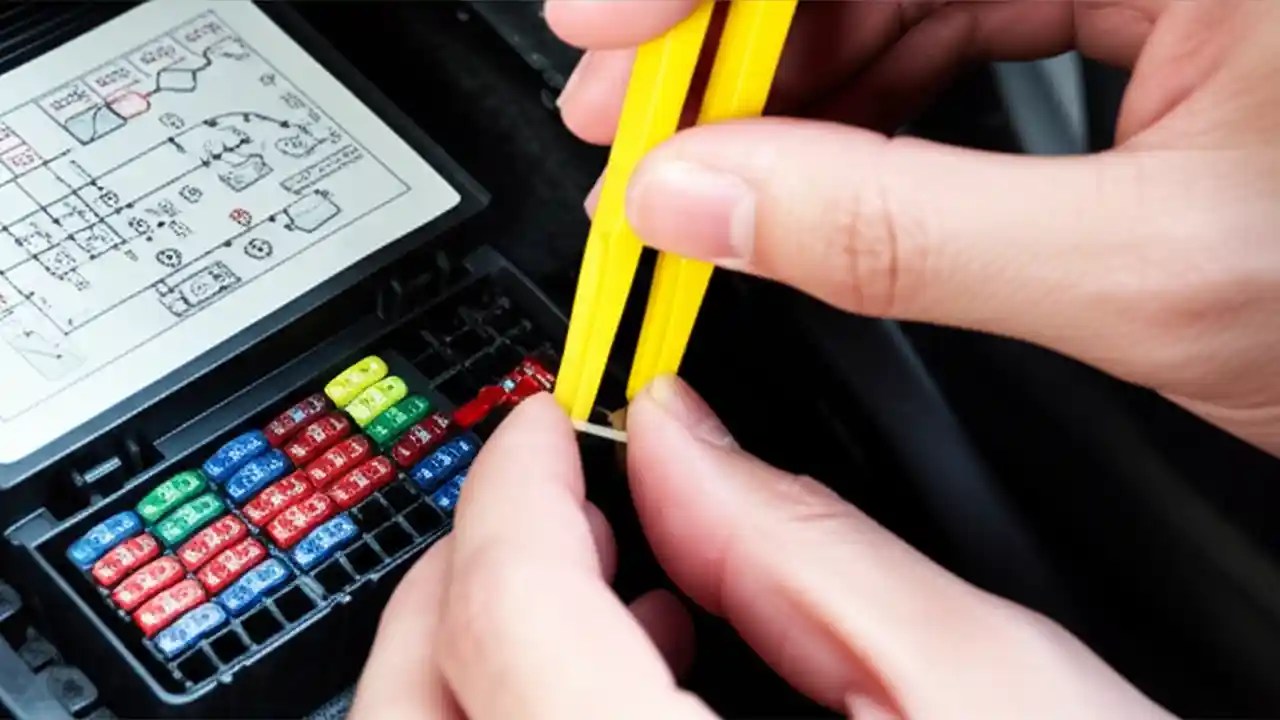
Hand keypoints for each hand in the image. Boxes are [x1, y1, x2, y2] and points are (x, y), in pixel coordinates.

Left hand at [350, 384, 1174, 717]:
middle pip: (422, 712)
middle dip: (466, 575)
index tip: (545, 430)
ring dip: (482, 656)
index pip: (509, 621)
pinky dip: (522, 718)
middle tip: (546, 501)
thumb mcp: (984, 682)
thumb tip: (682, 445)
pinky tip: (624, 687)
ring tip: (597, 588)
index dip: (516, 491)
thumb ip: (800, 548)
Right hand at [549, 0, 1279, 455]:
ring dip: (792, 74)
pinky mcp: (1153, 1)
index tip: (613, 36)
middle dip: (739, 30)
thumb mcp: (1142, 277)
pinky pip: (970, 21)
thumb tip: (704, 202)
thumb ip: (894, 234)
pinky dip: (875, 97)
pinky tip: (808, 161)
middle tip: (636, 117)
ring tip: (705, 163)